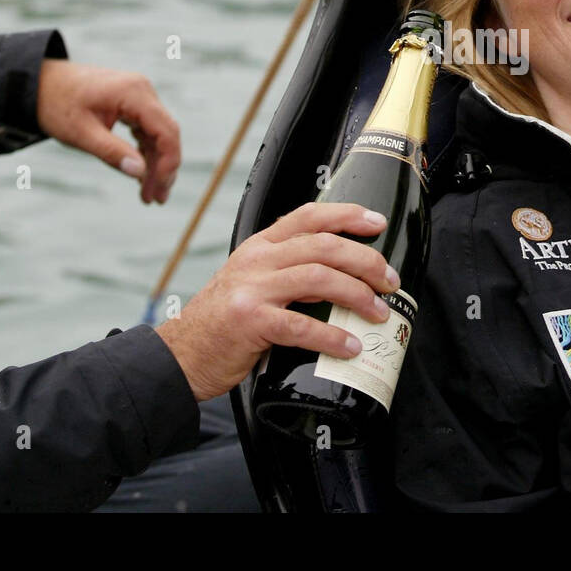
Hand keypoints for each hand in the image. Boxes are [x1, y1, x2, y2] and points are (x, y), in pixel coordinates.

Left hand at [35, 58, 180, 203]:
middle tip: (156, 199)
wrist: (39, 84)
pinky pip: (147, 130)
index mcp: (134, 93)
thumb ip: (111, 152)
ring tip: (148, 193)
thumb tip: (140, 173)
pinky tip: (140, 174)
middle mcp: (143, 91)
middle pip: (167, 134)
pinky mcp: (132, 103)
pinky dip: (145, 152)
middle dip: (163, 169)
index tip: (158, 190)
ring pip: (159, 135)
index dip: (167, 163)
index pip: (166, 131)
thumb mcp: (81, 133)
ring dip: (155, 163)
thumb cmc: (57, 105)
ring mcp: (139, 96)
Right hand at [154, 202, 397, 401]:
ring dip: (357, 295)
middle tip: (390, 280)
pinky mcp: (249, 322)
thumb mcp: (251, 282)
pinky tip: (349, 346)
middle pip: (323, 245)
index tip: (378, 221)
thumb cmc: (223, 323)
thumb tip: (342, 277)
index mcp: (260, 246)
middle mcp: (257, 260)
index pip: (308, 216)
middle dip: (365, 260)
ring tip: (378, 313)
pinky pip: (301, 326)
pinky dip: (332, 336)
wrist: (180, 356)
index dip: (347, 214)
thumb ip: (287, 272)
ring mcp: (252, 289)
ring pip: (318, 277)